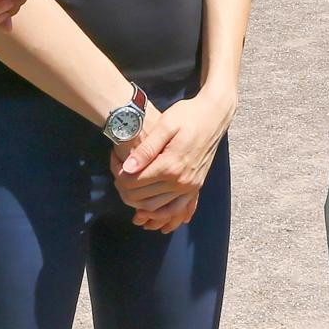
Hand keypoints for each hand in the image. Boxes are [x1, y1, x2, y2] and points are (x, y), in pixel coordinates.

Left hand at [112, 88, 232, 220]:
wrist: (214, 115)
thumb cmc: (188, 115)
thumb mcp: (165, 125)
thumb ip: (146, 149)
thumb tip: (127, 168)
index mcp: (171, 165)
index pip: (135, 182)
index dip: (119, 176)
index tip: (114, 164)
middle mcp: (181, 181)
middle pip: (143, 198)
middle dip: (125, 190)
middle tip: (117, 175)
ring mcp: (190, 186)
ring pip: (156, 208)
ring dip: (138, 204)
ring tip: (128, 188)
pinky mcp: (195, 187)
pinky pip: (175, 209)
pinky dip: (160, 213)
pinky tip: (148, 208)